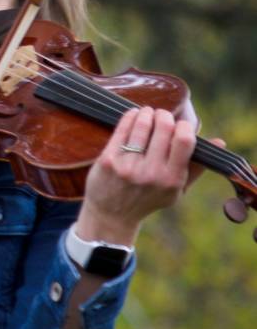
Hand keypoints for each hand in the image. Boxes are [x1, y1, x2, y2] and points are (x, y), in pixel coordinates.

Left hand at [78, 106, 197, 245]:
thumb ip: (196, 166)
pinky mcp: (108, 161)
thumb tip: (219, 141)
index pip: (184, 140)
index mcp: (171, 179)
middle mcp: (150, 173)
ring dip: (147, 113)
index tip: (180, 125)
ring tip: (148, 113)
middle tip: (162, 116)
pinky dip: (130, 116)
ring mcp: (127, 167)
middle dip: (165, 116)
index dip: (184, 126)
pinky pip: (122, 130)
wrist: (112, 216)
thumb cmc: (148, 199)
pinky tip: (134, 115)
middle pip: (164, 127)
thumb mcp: (176, 190)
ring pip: (142, 125)